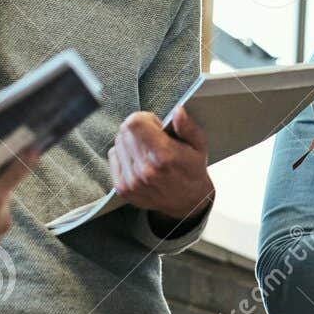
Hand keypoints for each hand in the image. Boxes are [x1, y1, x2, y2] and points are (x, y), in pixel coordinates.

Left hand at [109, 108, 214, 225]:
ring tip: (147, 150)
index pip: (135, 123)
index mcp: (165, 156)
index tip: (154, 124)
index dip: (144, 118)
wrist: (187, 203)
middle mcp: (145, 169)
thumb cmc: (192, 171)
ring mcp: (132, 181)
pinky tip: (139, 160)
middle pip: (125, 131)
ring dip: (130, 142)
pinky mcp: (123, 188)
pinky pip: (113, 156)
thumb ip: (187, 127)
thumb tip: (177, 111)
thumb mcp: (199, 145)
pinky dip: (123, 154)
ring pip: (118, 143)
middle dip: (137, 128)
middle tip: (152, 137)